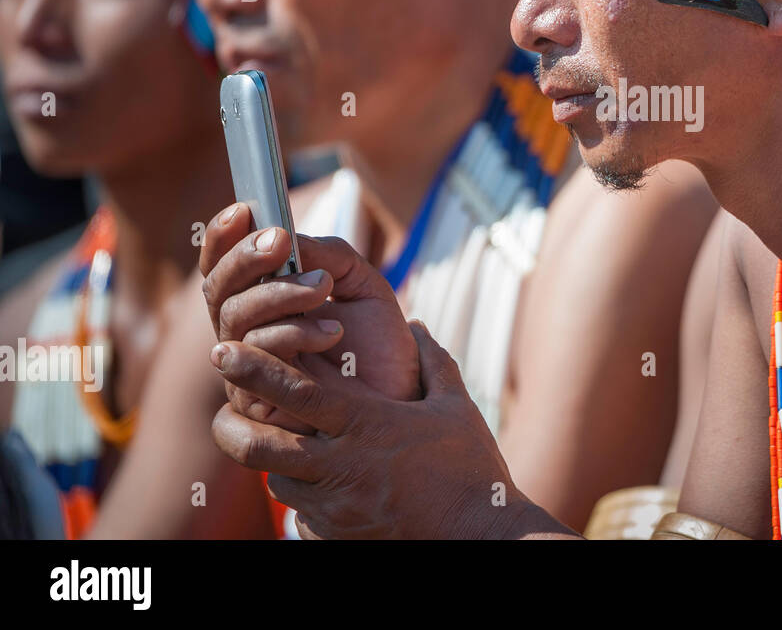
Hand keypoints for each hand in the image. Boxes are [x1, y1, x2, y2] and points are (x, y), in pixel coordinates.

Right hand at [199, 202, 418, 431]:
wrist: (401, 400)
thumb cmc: (380, 344)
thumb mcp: (363, 285)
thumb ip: (330, 255)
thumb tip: (290, 239)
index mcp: (264, 300)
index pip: (224, 266)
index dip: (225, 237)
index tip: (244, 208)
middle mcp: (245, 332)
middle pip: (217, 289)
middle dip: (247, 259)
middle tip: (282, 242)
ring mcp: (245, 367)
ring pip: (233, 319)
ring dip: (279, 294)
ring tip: (325, 286)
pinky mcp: (255, 400)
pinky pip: (254, 359)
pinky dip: (293, 335)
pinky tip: (333, 332)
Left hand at [210, 321, 562, 538]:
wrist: (479, 537)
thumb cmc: (472, 468)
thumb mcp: (457, 407)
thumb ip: (433, 361)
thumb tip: (417, 324)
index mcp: (367, 424)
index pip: (295, 392)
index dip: (255, 368)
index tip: (224, 350)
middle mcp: (340, 465)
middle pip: (258, 445)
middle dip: (230, 424)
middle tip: (222, 411)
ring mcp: (333, 507)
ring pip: (275, 480)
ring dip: (273, 463)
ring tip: (286, 448)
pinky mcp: (332, 537)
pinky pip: (300, 515)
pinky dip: (305, 498)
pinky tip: (328, 488)